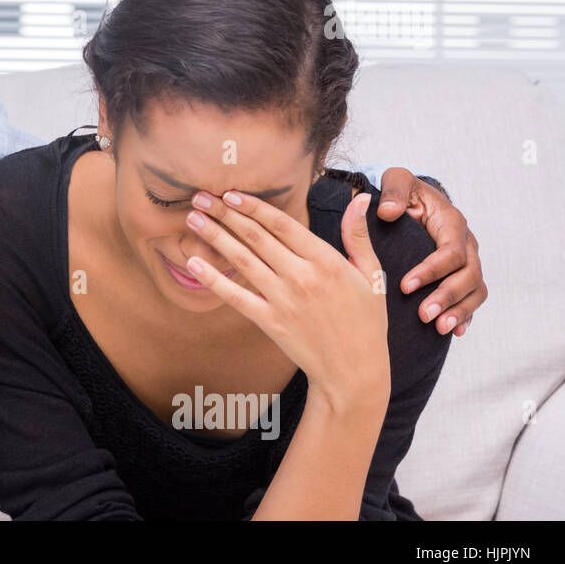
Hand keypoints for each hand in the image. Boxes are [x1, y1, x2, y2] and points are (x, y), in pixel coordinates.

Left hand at [184, 189, 390, 413]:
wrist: (353, 370)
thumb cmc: (364, 321)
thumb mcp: (372, 275)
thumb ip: (358, 236)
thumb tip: (360, 199)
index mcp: (326, 261)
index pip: (282, 224)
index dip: (253, 206)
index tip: (231, 193)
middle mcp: (302, 276)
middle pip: (255, 236)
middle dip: (225, 213)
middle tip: (200, 197)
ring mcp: (283, 300)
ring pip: (242, 260)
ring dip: (214, 236)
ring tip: (192, 219)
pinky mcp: (270, 322)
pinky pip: (235, 296)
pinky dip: (213, 279)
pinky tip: (194, 264)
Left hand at [375, 167, 486, 336]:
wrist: (412, 200)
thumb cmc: (403, 191)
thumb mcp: (397, 180)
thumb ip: (394, 190)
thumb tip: (388, 212)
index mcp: (451, 222)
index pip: (451, 251)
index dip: (431, 270)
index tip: (405, 286)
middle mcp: (466, 243)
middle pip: (469, 275)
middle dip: (448, 297)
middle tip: (424, 315)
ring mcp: (468, 261)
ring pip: (476, 290)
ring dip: (460, 311)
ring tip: (439, 328)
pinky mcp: (463, 275)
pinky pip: (473, 298)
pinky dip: (466, 315)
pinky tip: (455, 332)